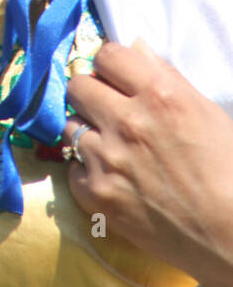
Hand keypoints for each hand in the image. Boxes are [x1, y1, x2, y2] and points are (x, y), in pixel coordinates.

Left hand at [64, 38, 232, 286]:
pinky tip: (111, 178)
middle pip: (78, 85)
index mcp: (159, 94)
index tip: (116, 78)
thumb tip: (136, 49)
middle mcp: (127, 120)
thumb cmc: (229, 171)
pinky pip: (71, 168)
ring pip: (69, 126)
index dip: (111, 65)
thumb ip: (167, 77)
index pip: (106, 54)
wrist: (230, 236)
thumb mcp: (207, 113)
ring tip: (110, 147)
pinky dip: (87, 172)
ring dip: (87, 132)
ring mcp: (107, 158)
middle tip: (107, 109)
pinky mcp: (96, 194)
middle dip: (91, 93)